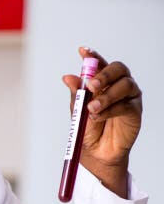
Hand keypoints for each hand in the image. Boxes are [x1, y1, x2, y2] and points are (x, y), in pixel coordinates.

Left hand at [62, 46, 141, 197]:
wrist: (96, 152)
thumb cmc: (88, 128)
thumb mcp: (77, 110)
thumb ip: (76, 94)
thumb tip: (68, 77)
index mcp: (103, 82)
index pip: (100, 64)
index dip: (93, 56)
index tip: (83, 51)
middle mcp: (118, 85)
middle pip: (118, 69)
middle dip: (104, 74)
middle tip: (91, 86)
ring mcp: (129, 96)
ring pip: (124, 85)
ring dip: (106, 96)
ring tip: (91, 108)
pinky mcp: (135, 111)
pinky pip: (125, 105)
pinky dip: (109, 110)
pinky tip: (98, 116)